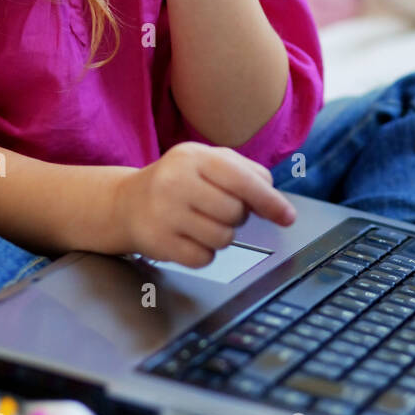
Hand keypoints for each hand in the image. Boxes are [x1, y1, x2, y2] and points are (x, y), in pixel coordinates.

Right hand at [109, 142, 295, 265]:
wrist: (126, 203)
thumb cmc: (178, 182)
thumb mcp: (207, 163)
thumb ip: (246, 174)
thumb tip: (279, 205)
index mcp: (193, 156)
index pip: (242, 179)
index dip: (269, 201)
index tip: (287, 217)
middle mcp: (176, 182)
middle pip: (235, 212)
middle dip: (236, 216)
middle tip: (217, 209)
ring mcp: (164, 213)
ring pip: (223, 238)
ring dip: (220, 235)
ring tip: (201, 222)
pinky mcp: (158, 242)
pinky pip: (204, 258)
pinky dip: (203, 252)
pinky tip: (188, 237)